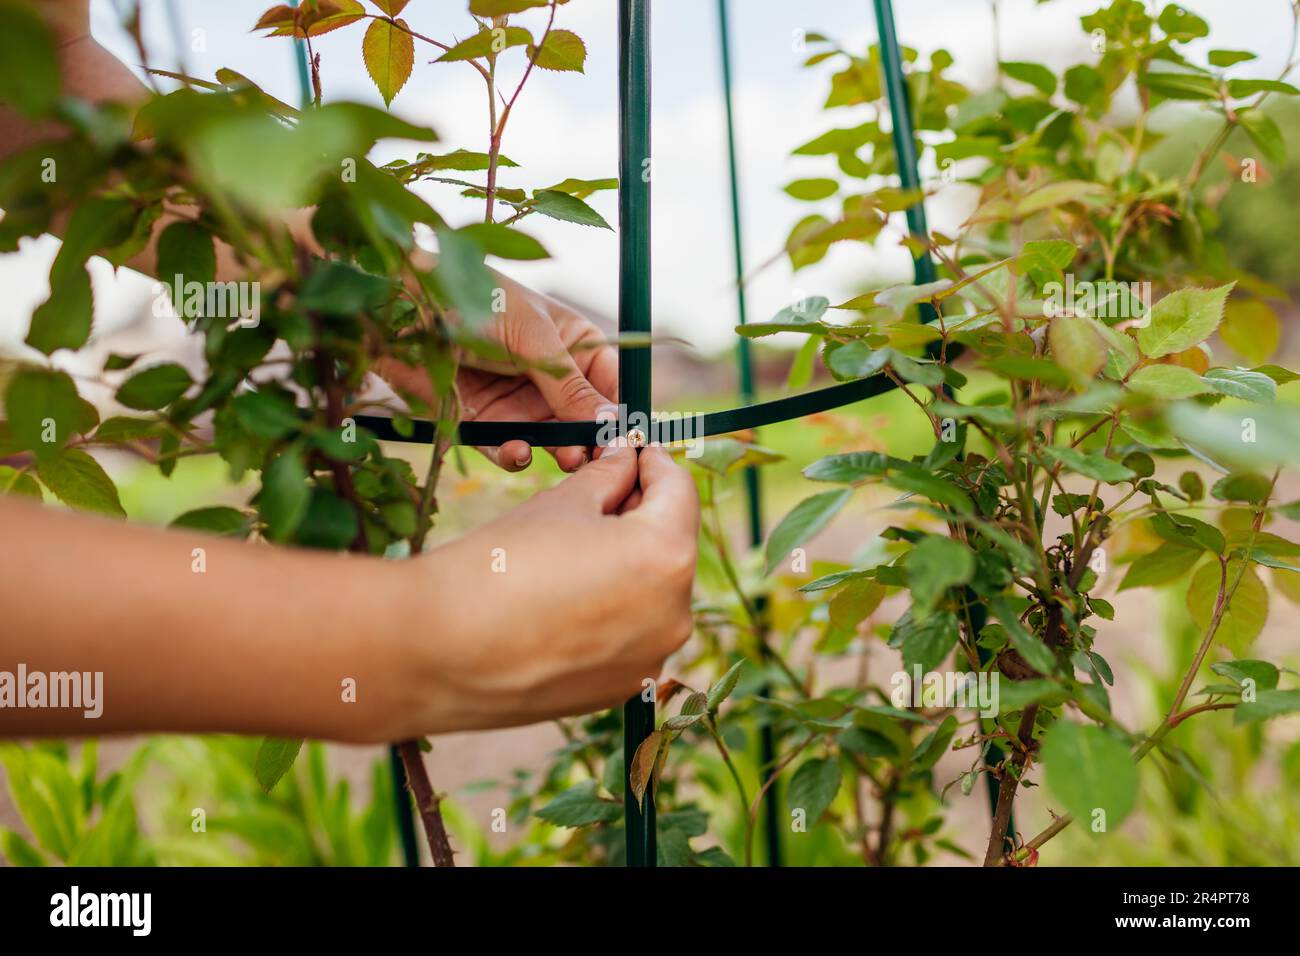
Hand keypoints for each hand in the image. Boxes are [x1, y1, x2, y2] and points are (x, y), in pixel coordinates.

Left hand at [378, 271, 617, 473]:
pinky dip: (515, 456)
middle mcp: (550, 377)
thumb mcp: (532, 337)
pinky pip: (508, 450)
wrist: (399, 305)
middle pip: (584, 422)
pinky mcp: (483, 423)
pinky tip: (518, 451)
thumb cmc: (474, 299)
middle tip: (591, 457)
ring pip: (550, 442)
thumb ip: (569, 384)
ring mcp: (517, 401)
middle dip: (591, 441)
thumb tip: (610, 422)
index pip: (611, 386)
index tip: (626, 439)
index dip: (619, 413)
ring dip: (558, 452)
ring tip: (565, 458)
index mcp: (574, 344)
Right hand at [392, 443, 698, 735]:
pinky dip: (612, 607)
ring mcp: (651, 658)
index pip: (678, 491)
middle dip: (640, 512)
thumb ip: (607, 478)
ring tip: (573, 546)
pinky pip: (632, 632)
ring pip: (653, 591)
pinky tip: (564, 596)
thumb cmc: (497, 564)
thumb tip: (626, 457)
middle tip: (601, 488)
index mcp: (666, 558)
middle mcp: (674, 614)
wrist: (436, 651)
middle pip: (671, 543)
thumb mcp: (559, 504)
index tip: (633, 448)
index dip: (654, 461)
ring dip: (628, 561)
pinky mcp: (623, 688)